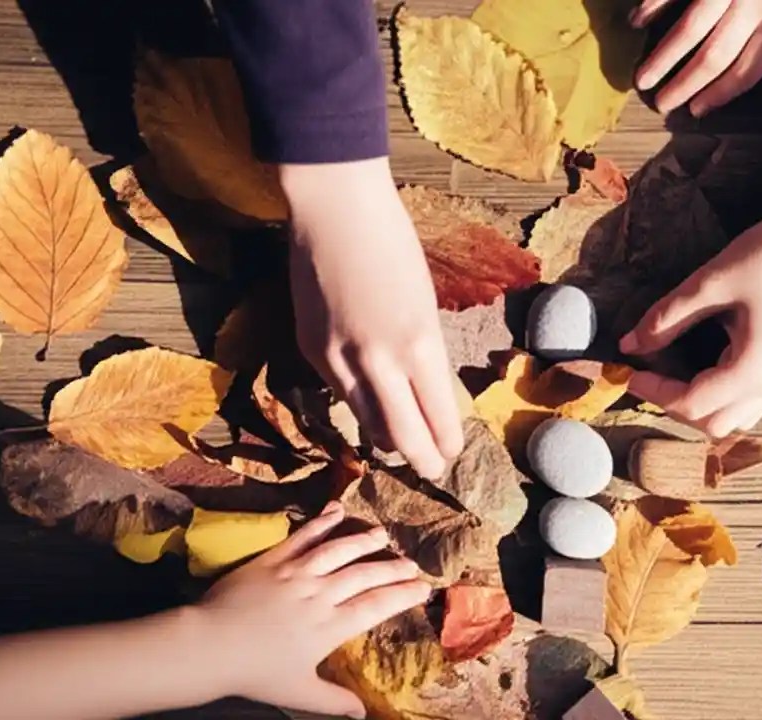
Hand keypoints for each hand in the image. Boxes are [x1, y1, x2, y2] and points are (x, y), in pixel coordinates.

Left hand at [191, 503, 428, 717]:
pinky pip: (303, 537)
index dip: (402, 595)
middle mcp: (320, 595)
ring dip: (364, 541)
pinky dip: (322, 522)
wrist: (210, 645)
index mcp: (330, 627)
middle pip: (364, 575)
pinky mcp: (273, 560)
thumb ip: (334, 701)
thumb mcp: (299, 692)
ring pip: (339, 550)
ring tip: (383, 535)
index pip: (376, 606)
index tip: (423, 587)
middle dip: (392, 568)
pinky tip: (337, 510)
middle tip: (412, 563)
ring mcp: (297, 573)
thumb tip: (362, 714)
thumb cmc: (255, 673)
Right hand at [282, 158, 463, 478]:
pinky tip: (366, 398)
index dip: (446, 442)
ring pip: (366, 421)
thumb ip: (421, 352)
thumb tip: (421, 392)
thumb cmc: (392, 244)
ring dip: (386, 435)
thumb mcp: (423, 303)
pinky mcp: (309, 351)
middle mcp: (380, 361)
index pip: (438, 417)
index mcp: (421, 344)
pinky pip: (339, 392)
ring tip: (399, 441)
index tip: (452, 452)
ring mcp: (339, 359)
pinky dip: (357, 400)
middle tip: (430, 469)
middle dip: (420, 459)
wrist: (335, 210)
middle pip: (402, 437)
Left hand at [618, 202, 761, 436]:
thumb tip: (629, 343)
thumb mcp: (709, 284)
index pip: (692, 404)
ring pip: (734, 417)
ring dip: (700, 405)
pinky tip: (701, 364)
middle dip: (675, 406)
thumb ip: (666, 318)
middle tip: (649, 374)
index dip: (654, 391)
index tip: (628, 370)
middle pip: (713, 424)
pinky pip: (748, 399)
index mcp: (754, 370)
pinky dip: (719, 394)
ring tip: (672, 373)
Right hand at [630, 0, 761, 115]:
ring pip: (688, 28)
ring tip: (641, 79)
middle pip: (713, 57)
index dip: (721, 95)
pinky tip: (638, 21)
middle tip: (661, 105)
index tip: (699, 111)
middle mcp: (752, 4)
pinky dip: (653, 4)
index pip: (748, 69)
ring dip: (662, 56)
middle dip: (684, 86)